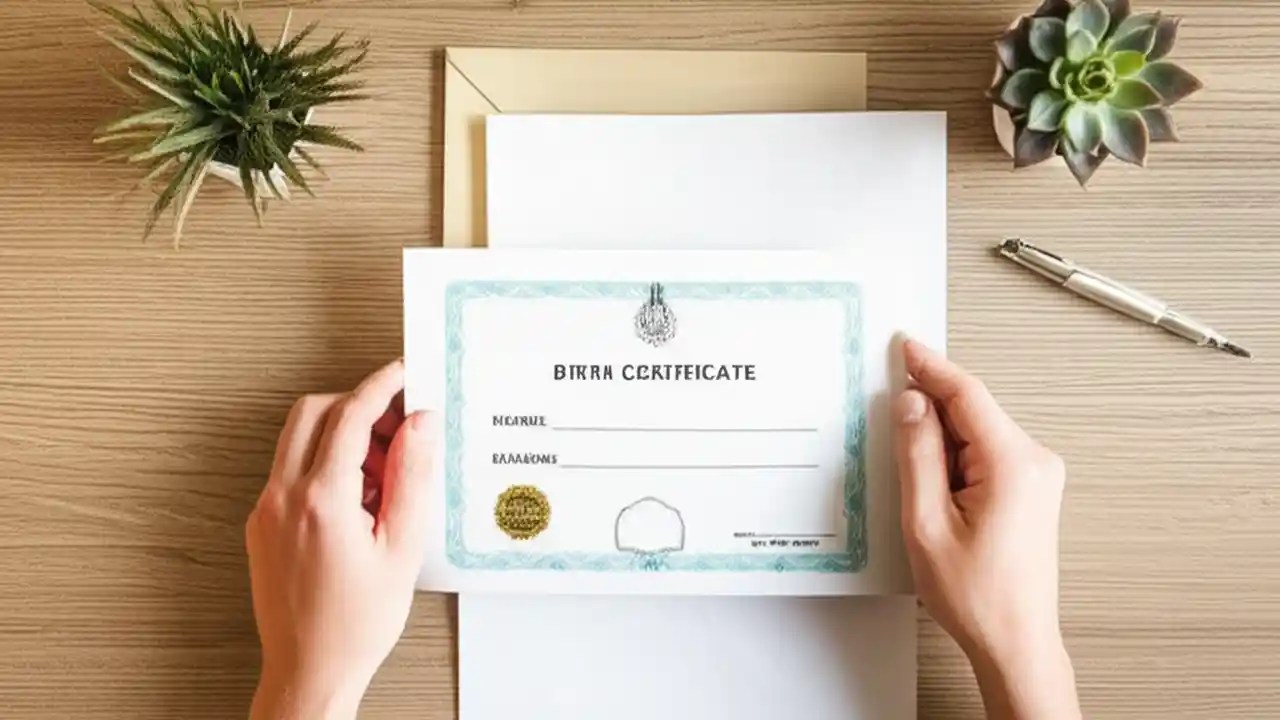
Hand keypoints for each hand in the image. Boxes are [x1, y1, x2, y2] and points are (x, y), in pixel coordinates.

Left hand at [246, 360, 434, 719]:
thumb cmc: (356, 624)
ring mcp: (266, 511)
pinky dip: (324, 465)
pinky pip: (291, 471)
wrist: (310, 671)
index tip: (403, 374)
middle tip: (397, 425)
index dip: (382, 386)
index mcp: (322, 500)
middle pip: (314, 412)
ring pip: (298, 439)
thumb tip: (420, 426)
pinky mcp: (261, 526)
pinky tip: (359, 499)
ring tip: (383, 473)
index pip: (351, 415)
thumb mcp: (402, 548)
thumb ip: (412, 477)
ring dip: (340, 435)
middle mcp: (283, 498)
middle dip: (357, 405)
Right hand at [895, 340, 1079, 719]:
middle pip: (972, 409)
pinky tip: (932, 478)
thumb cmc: (976, 595)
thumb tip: (912, 405)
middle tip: (887, 407)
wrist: (1015, 640)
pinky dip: (956, 453)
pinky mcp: (1031, 488)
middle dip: (929, 404)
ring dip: (941, 435)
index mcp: (1012, 464)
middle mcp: (1034, 462)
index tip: (904, 345)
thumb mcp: (926, 522)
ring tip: (911, 473)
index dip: (931, 366)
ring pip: (978, 430)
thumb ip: (917, 455)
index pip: (967, 394)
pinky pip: (987, 451)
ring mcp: (1038, 475)